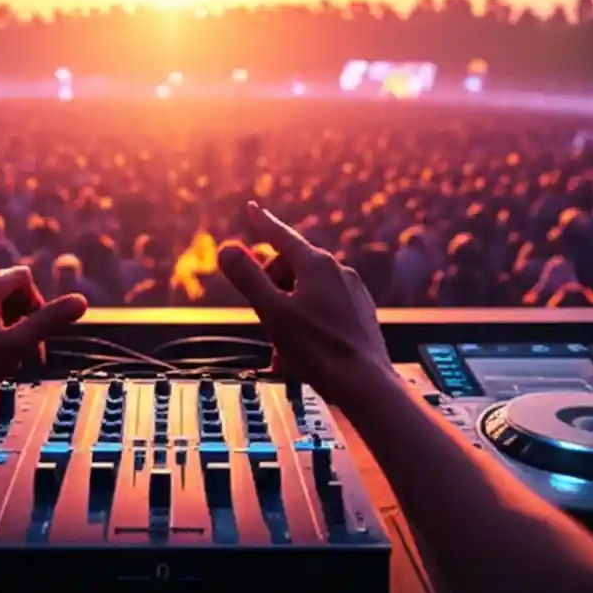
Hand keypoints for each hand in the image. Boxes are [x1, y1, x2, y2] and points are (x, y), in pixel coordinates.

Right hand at [218, 201, 398, 406]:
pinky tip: (301, 353)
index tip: (251, 207)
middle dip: (272, 289)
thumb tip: (226, 249)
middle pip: (291, 267)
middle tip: (265, 320)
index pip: (282, 235)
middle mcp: (339, 271)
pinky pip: (324, 308)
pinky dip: (306, 323)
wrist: (366, 385)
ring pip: (306, 292)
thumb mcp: (273, 313)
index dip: (262, 222)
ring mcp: (353, 292)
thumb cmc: (320, 350)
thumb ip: (248, 279)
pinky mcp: (360, 313)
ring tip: (282, 348)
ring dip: (287, 313)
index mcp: (317, 265)